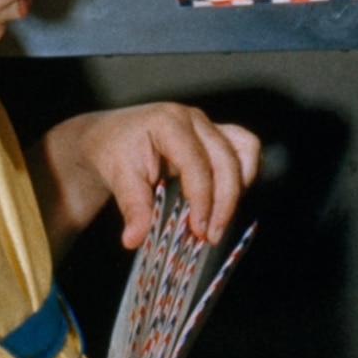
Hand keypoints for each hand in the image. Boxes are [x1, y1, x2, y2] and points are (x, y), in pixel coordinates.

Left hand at [32, 102, 260, 253]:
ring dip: (239, 187)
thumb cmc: (114, 150)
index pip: (196, 162)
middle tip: (211, 236)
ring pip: (245, 150)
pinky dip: (244, 176)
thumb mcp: (117, 176)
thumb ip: (132, 206)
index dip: (202, 198)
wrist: (112, 135)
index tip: (198, 230)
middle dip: (225, 201)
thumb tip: (135, 239)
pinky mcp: (217, 135)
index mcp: (168, 122)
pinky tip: (226, 201)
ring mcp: (209, 125)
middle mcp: (194, 119)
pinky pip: (245, 150)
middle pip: (227, 158)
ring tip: (221, 219)